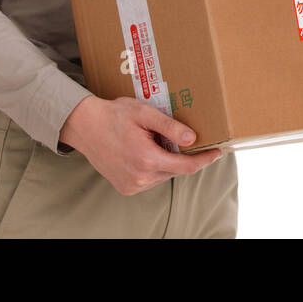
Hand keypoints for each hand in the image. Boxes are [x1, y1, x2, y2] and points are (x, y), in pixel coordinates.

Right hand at [59, 95, 222, 195]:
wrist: (84, 126)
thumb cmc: (115, 115)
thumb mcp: (145, 113)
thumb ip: (170, 126)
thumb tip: (192, 139)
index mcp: (147, 159)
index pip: (187, 166)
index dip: (205, 159)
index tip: (218, 151)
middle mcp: (140, 178)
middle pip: (176, 170)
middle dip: (185, 156)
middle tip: (187, 137)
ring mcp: (132, 185)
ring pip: (164, 175)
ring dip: (168, 161)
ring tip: (158, 140)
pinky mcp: (126, 187)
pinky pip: (151, 179)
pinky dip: (155, 166)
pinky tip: (148, 150)